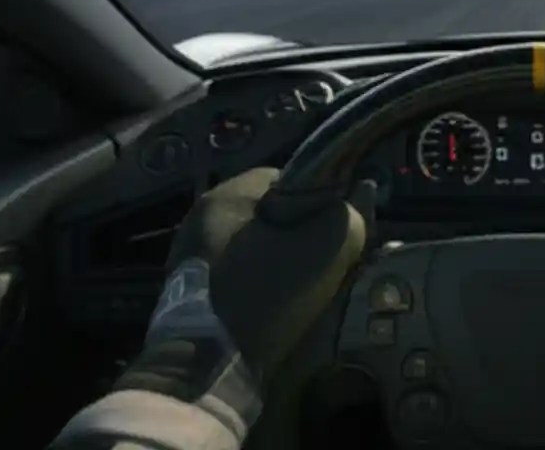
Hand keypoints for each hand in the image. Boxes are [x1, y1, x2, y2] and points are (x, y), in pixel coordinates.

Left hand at [116, 168, 369, 437]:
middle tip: (318, 267)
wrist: (207, 365)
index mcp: (225, 195)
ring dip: (275, 264)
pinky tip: (268, 310)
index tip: (332, 235)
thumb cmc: (265, 294)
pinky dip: (254, 287)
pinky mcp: (184, 292)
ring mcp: (186, 255)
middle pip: (267, 215)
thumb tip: (360, 197)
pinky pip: (233, 275)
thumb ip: (350, 216)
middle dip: (296, 237)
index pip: (285, 179)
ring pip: (250, 247)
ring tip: (295, 294)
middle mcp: (198, 217)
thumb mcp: (326, 249)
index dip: (317, 204)